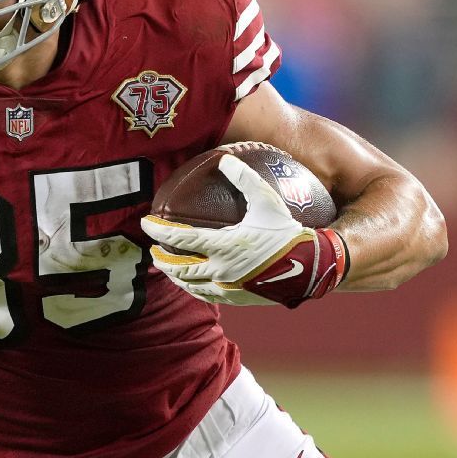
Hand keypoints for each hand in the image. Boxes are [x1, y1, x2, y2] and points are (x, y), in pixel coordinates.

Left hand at [141, 153, 347, 307]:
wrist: (311, 267)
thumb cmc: (288, 231)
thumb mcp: (267, 200)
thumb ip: (244, 178)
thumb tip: (224, 159)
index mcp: (223, 245)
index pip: (179, 238)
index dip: (158, 231)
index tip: (145, 223)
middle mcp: (221, 269)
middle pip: (178, 267)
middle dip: (161, 259)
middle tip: (152, 250)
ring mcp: (227, 287)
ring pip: (189, 285)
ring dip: (174, 276)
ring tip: (166, 267)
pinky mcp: (236, 298)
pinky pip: (206, 296)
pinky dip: (192, 288)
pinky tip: (191, 282)